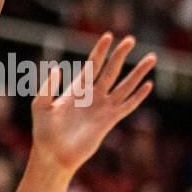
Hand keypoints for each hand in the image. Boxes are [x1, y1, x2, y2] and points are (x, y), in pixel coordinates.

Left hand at [31, 33, 155, 174]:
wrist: (53, 154)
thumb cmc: (44, 132)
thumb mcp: (40, 106)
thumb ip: (47, 87)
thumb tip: (56, 68)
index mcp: (77, 89)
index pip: (92, 65)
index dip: (100, 50)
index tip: (109, 36)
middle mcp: (92, 95)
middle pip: (111, 70)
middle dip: (121, 55)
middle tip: (131, 39)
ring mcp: (102, 107)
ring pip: (125, 85)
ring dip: (138, 72)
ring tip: (151, 57)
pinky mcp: (109, 121)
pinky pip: (127, 106)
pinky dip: (137, 96)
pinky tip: (148, 85)